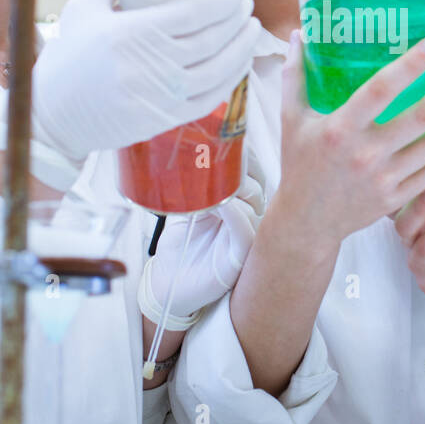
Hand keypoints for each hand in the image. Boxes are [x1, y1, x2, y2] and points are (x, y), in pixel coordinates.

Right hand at [31, 0, 260, 162]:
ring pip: (219, 68)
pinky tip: (241, 62)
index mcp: (132, 34)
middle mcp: (153, 65)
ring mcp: (164, 96)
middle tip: (246, 3)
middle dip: (237, 18)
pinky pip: (212, 97)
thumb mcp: (81, 10)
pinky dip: (232, 78)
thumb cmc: (68, 59)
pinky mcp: (168, 118)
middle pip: (213, 38)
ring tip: (252, 28)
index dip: (224, 1)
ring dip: (243, 47)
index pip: (195, 13)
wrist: (54, 116)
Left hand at [140, 148, 265, 321]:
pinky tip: (221, 204)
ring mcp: (247, 235)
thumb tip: (195, 153)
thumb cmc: (179, 246)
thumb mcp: (186, 206)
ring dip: (234, 188)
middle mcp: (248, 216)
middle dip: (240, 169)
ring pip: (254, 203)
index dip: (244, 156)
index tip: (227, 142)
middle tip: (219, 160)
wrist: (167, 281)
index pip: (253, 172)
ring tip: (212, 183)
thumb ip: (197, 185)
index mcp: (239, 202)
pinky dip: (235, 213)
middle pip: (257, 184)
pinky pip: (246, 229)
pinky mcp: (240, 255)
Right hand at [268, 31, 424, 251]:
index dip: (411, 65)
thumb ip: (294, 75)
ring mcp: (383, 179)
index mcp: (339, 128)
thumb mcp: (291, 118)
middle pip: (422, 116)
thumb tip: (297, 34)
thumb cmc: (298, 163)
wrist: (305, 220)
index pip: (381, 89)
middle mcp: (364, 153)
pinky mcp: (395, 198)